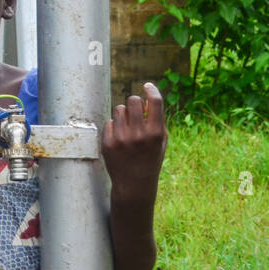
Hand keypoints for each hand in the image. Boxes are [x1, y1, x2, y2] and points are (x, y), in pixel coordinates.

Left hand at [103, 82, 167, 200]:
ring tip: (127, 127)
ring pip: (118, 109)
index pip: (155, 102)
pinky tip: (120, 139)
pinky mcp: (107, 142)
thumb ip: (157, 120)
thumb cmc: (150, 158)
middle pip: (132, 100)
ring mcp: (121, 138)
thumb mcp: (161, 141)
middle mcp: (138, 134)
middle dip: (134, 103)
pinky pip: (109, 121)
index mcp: (156, 133)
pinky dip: (115, 126)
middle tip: (136, 111)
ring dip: (123, 114)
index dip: (151, 89)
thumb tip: (146, 99)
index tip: (147, 85)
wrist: (134, 183)